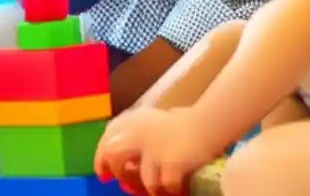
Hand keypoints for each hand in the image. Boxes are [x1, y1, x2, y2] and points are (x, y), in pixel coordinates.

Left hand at [95, 107, 220, 195]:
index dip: (100, 159)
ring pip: (141, 178)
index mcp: (132, 121)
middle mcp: (139, 132)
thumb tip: (118, 167)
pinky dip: (170, 190)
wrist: (208, 123)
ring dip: (150, 187)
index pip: (106, 141)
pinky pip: (164, 185)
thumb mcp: (150, 122)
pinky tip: (176, 188)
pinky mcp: (171, 162)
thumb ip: (132, 137)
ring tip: (159, 187)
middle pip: (113, 156)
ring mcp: (155, 148)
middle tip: (126, 185)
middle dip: (118, 173)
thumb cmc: (181, 125)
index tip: (103, 174)